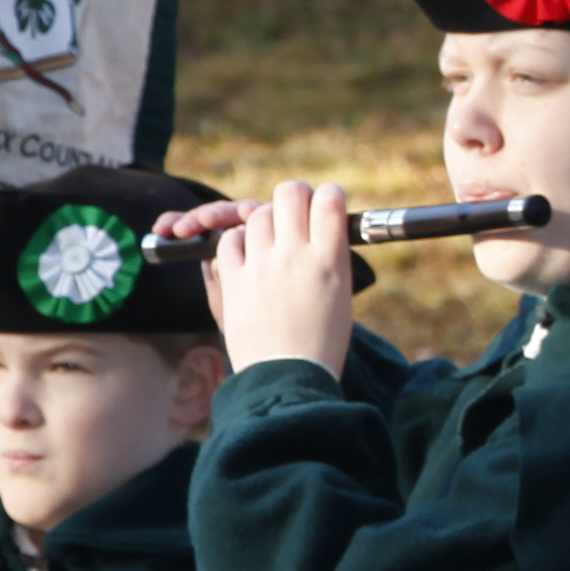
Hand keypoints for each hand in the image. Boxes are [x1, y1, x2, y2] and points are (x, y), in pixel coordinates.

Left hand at [205, 180, 359, 375]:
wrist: (287, 378)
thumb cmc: (321, 340)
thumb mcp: (341, 294)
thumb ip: (330, 255)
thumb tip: (320, 223)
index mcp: (330, 260)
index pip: (330, 199)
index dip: (329, 194)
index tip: (327, 202)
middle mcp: (295, 255)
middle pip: (289, 192)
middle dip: (294, 196)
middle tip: (296, 210)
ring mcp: (261, 266)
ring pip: (256, 214)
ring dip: (264, 220)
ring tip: (270, 238)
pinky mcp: (234, 280)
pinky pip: (229, 240)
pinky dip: (237, 241)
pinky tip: (247, 254)